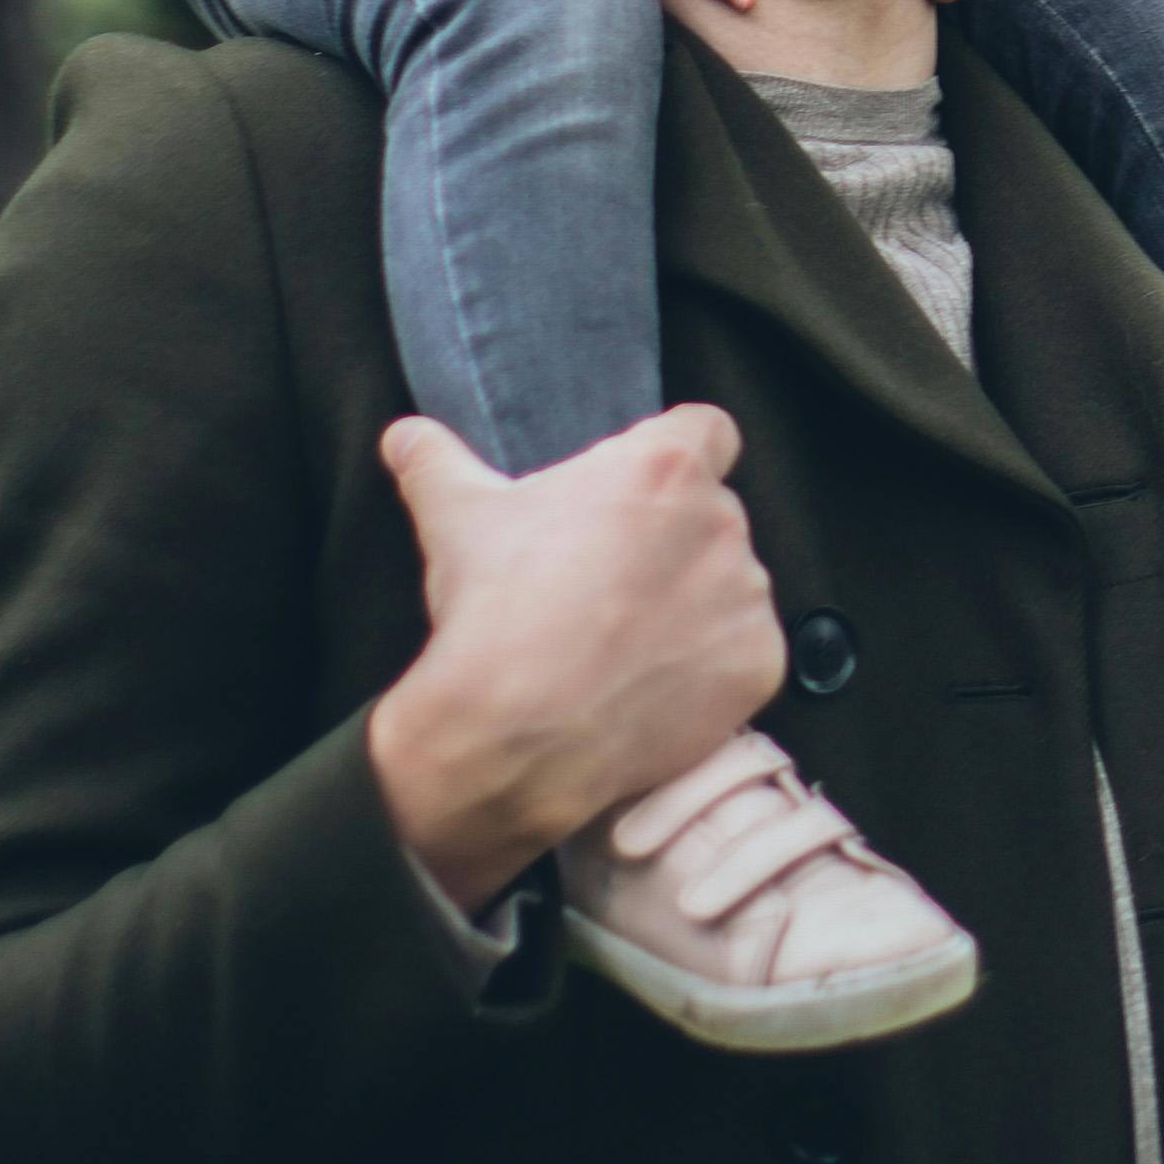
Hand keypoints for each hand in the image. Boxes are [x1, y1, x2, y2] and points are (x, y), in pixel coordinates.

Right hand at [364, 404, 785, 911]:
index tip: (643, 492)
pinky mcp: (759, 665)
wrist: (514, 732)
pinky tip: (654, 683)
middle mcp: (721, 522)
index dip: (677, 456)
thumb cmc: (494, 611)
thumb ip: (436, 459)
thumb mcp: (455, 518)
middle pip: (711, 514)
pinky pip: (745, 651)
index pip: (708, 431)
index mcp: (664, 468)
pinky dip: (713, 666)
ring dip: (696, 602)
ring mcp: (747, 597)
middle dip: (671, 540)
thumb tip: (404, 434)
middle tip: (611, 581)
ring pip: (732, 584)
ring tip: (628, 640)